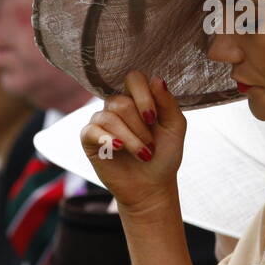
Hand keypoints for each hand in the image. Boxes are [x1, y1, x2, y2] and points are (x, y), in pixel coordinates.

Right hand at [80, 72, 185, 214]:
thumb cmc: (165, 154)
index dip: (143, 96)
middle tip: (151, 146)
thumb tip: (156, 79)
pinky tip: (118, 149)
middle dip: (140, 127)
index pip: (134, 78)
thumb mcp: (175, 127)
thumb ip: (168, 102)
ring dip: (130, 139)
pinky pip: (91, 130)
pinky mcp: (89, 138)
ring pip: (109, 117)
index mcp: (138, 98)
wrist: (152, 186)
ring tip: (143, 155)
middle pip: (122, 102)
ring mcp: (102, 120)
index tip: (153, 118)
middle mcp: (118, 105)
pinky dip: (107, 139)